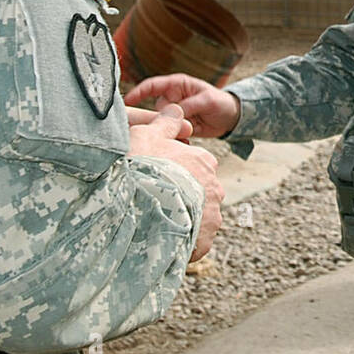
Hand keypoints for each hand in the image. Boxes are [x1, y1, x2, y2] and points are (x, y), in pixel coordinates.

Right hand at [124, 74, 241, 138]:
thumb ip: (190, 105)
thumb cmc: (220, 102)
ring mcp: (173, 113)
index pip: (152, 86)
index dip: (138, 92)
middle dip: (162, 119)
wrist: (230, 118)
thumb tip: (173, 112)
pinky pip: (169, 133)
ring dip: (171, 130)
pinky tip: (187, 139)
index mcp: (177, 85)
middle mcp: (172, 98)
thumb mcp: (207, 100)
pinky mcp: (176, 127)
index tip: (127, 101)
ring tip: (190, 130)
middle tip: (178, 125)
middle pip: (155, 108)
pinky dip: (175, 137)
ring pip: (161, 123)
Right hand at [127, 113, 223, 260]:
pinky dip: (181, 244)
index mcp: (204, 161)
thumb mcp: (149, 133)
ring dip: (181, 222)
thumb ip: (167, 123)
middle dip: (180, 198)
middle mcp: (214, 187)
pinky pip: (194, 243)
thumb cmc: (142, 164)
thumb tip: (177, 109)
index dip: (173, 173)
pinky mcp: (204, 241)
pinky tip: (161, 242)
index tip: (155, 180)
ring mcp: (212, 215)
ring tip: (155, 226)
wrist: (138, 202)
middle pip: (197, 193)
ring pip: (197, 219)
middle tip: (153, 204)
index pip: (193, 167)